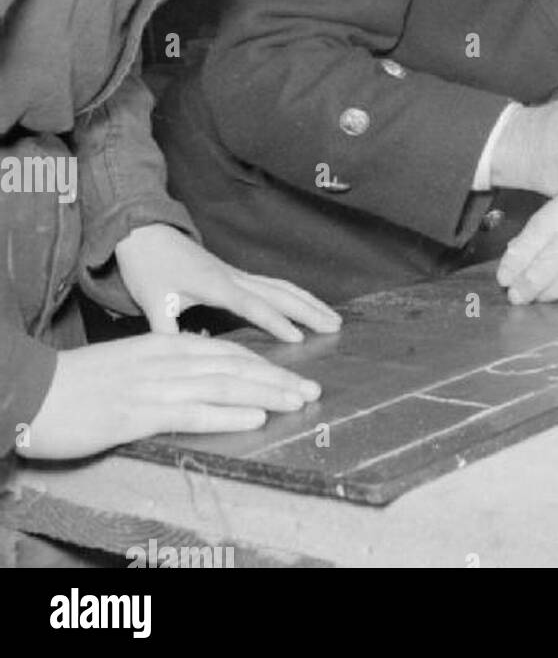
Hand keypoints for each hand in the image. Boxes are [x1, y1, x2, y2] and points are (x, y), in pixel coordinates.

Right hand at [18, 334, 321, 459]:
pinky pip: (193, 413)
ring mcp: (156, 386)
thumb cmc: (81, 384)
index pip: (227, 353)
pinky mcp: (139, 413)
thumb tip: (197, 373)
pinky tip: (255, 418)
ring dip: (267, 394)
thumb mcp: (132, 364)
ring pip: (224, 387)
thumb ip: (166, 366)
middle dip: (278, 378)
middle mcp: (168, 361)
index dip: (265, 364)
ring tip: (299, 401)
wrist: (35, 391)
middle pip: (235, 367)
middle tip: (314, 389)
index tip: (294, 375)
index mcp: (166, 347)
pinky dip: (228, 415)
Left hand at [114, 224, 341, 341]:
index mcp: (217, 285)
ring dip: (309, 301)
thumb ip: (168, 331)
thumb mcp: (152, 301)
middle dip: (309, 310)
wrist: (146, 233)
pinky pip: (273, 284)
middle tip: (336, 326)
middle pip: (280, 293)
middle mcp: (234, 277)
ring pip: (282, 286)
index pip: (254, 306)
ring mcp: (237, 273)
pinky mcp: (235, 274)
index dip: (276, 322)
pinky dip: (295, 294)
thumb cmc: (148, 267)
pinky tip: (305, 303)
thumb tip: (187, 354)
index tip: (299, 339)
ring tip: (333, 317)